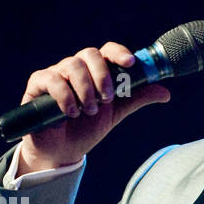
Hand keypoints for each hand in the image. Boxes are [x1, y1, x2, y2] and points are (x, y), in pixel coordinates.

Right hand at [17, 42, 171, 173]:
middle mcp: (75, 68)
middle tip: (107, 98)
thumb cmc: (86, 129)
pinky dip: (64, 95)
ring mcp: (55, 74)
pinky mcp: (37, 86)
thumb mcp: (115, 114)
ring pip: (71, 66)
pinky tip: (70, 112)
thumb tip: (165, 93)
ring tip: (89, 110)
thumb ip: (135, 99)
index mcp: (94, 71)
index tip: (130, 64)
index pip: (107, 51)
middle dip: (101, 76)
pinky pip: (51, 79)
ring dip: (85, 89)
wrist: (62, 152)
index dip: (119, 52)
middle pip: (89, 54)